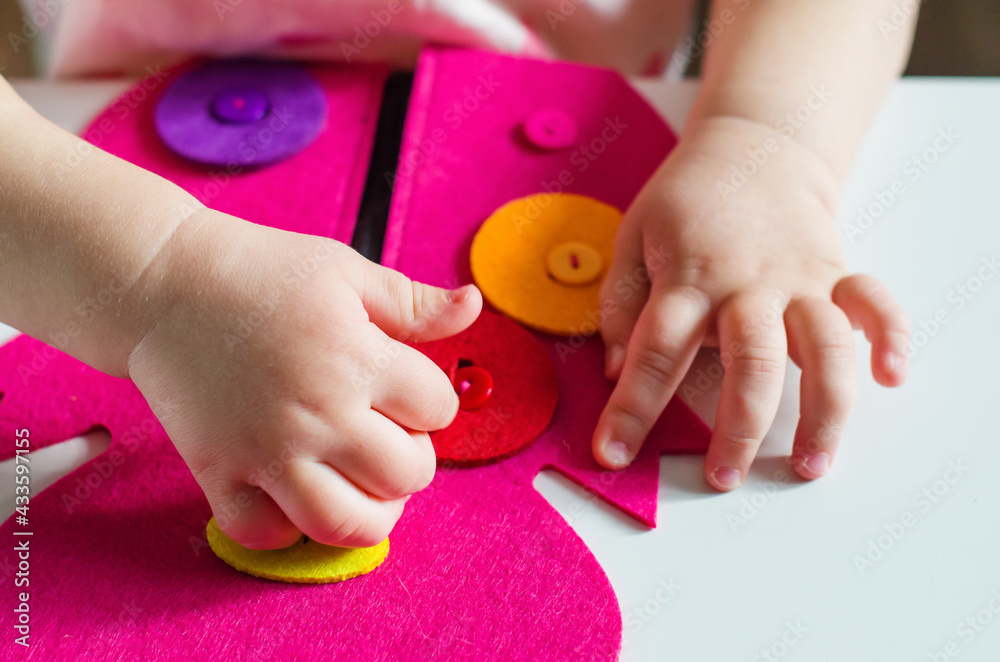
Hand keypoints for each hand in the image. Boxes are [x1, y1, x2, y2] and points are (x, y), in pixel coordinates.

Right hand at [126, 210, 480, 547]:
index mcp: (356, 359)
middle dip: (413, 458)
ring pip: (346, 525)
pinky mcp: (218, 472)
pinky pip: (264, 534)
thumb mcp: (347, 272)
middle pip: (407, 475)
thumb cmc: (263, 272)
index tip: (408, 389)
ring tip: (364, 485)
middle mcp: (317, 413)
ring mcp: (265, 450)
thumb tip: (473, 305)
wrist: (164, 284)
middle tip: (389, 435)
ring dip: (371, 513)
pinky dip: (288, 528)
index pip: (438, 407)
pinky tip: (297, 495)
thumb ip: (415, 302)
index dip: (434, 399)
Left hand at [592, 116, 908, 487]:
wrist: (753, 148)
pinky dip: (890, 337)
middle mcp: (745, 284)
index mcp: (686, 278)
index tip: (612, 454)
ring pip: (822, 346)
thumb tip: (615, 368)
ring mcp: (798, 278)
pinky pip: (875, 303)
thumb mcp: (631, 238)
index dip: (631, 408)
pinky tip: (890, 377)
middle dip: (737, 426)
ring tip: (810, 463)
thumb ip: (619, 303)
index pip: (654, 352)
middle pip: (749, 361)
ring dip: (823, 409)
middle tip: (722, 478)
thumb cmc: (684, 203)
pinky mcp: (836, 272)